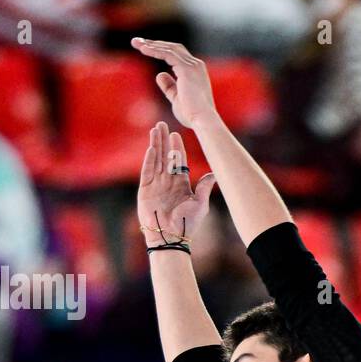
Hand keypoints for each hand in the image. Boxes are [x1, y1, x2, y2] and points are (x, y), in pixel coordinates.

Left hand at [131, 38, 217, 129]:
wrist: (203, 120)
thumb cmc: (192, 114)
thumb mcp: (176, 98)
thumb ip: (169, 86)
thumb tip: (159, 74)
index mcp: (196, 71)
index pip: (177, 54)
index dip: (160, 49)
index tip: (144, 48)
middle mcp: (196, 65)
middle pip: (173, 47)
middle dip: (154, 43)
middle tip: (136, 42)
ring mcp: (193, 66)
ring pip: (169, 49)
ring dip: (151, 45)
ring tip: (135, 43)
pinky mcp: (187, 69)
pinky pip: (168, 54)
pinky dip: (155, 50)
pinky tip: (143, 50)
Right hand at [137, 121, 216, 246]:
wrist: (172, 236)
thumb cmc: (188, 223)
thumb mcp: (200, 203)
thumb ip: (205, 187)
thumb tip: (215, 174)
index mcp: (181, 184)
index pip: (178, 162)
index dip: (177, 148)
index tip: (177, 134)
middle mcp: (167, 182)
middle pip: (165, 157)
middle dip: (164, 141)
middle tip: (162, 125)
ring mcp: (156, 185)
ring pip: (155, 160)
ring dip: (155, 145)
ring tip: (155, 130)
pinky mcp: (145, 190)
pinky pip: (147, 172)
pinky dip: (149, 160)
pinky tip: (151, 148)